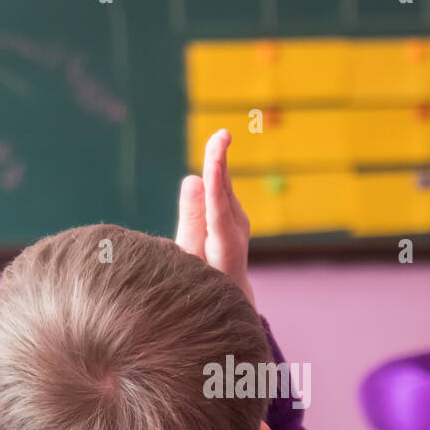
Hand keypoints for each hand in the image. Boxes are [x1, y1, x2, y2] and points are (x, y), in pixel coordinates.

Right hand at [175, 129, 254, 305]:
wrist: (230, 294)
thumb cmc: (203, 279)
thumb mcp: (189, 256)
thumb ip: (191, 219)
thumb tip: (192, 178)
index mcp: (224, 246)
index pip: (217, 210)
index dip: (214, 184)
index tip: (215, 160)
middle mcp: (237, 230)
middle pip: (224, 193)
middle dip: (220, 162)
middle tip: (222, 135)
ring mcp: (240, 221)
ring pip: (224, 189)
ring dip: (219, 163)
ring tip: (222, 136)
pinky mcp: (235, 216)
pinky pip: (222, 191)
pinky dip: (217, 173)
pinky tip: (217, 152)